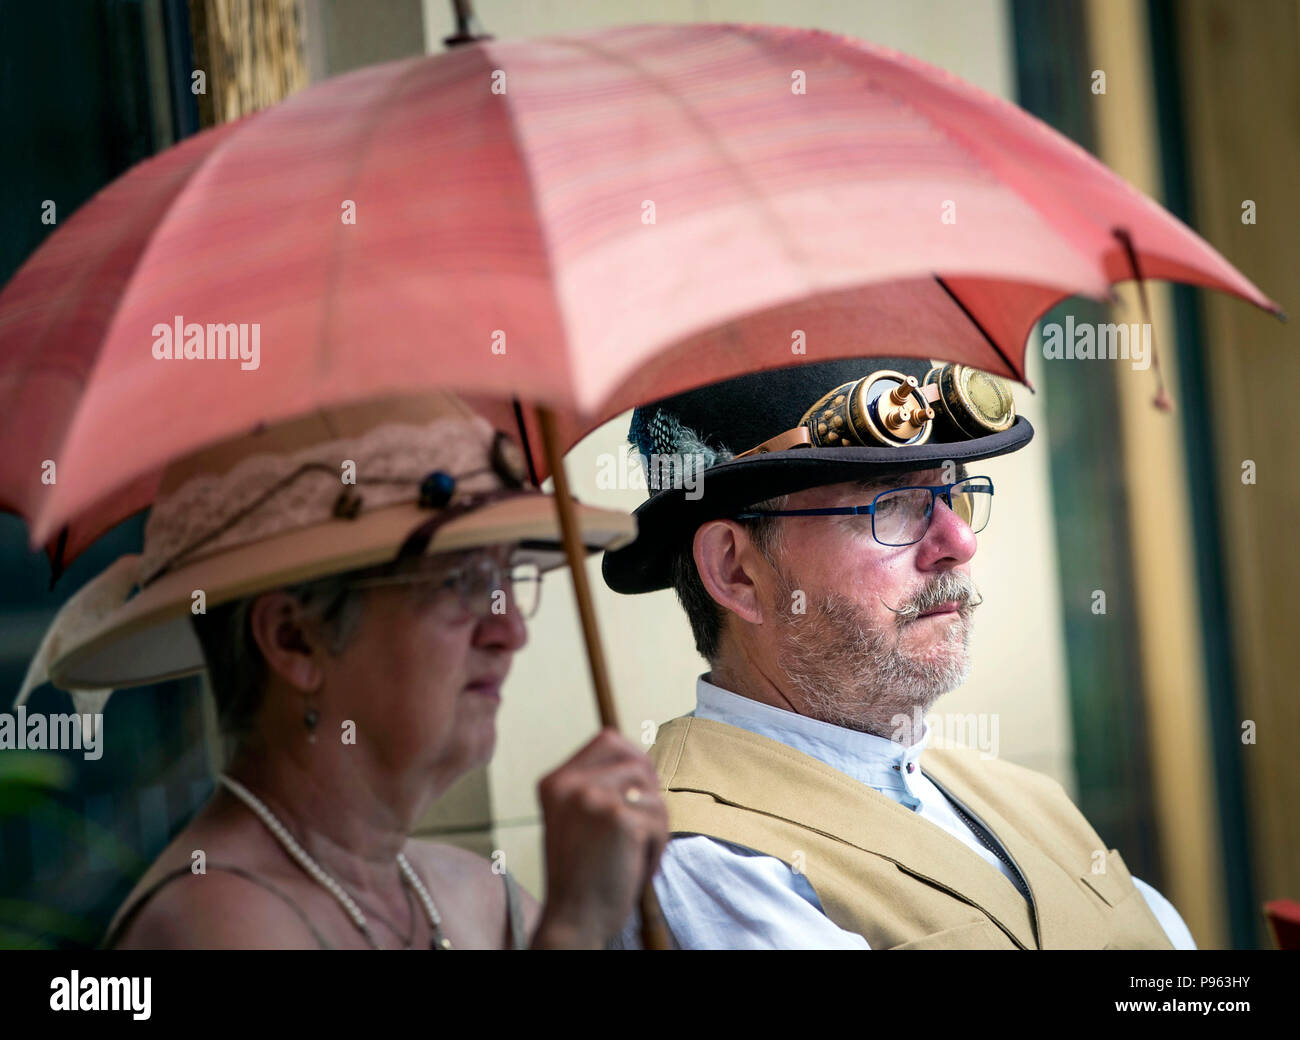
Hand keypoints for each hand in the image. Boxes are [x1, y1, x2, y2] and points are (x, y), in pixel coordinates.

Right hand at [531, 727, 667, 948]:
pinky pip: (658, 821)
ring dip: (654, 826)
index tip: (638, 792)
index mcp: (555, 782)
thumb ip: (596, 787)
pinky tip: (634, 870)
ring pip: (652, 793)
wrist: (573, 920)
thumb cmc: (581, 875)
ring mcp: (594, 798)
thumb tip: (640, 758)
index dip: (634, 759)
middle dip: (649, 794)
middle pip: (637, 762)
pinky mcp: (619, 819)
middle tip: (642, 829)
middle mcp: (570, 784)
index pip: (609, 739)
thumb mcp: (574, 820)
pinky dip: (656, 849)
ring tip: (634, 854)